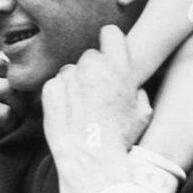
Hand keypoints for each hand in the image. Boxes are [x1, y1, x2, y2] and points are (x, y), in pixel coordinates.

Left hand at [42, 26, 149, 192]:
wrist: (91, 159)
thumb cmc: (120, 139)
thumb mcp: (143, 113)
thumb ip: (137, 90)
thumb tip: (132, 85)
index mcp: (118, 68)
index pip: (110, 33)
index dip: (109, 42)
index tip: (108, 52)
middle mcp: (92, 67)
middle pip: (90, 55)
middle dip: (93, 69)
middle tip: (96, 93)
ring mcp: (69, 77)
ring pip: (70, 71)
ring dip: (74, 83)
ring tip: (81, 109)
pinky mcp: (50, 90)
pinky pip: (55, 85)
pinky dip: (59, 95)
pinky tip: (68, 114)